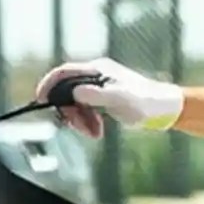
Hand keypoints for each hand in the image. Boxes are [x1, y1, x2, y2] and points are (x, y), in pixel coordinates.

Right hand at [35, 58, 183, 138]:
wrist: (164, 109)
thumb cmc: (146, 101)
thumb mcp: (121, 99)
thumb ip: (98, 96)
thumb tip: (75, 93)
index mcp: (98, 70)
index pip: (65, 72)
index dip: (49, 83)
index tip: (40, 99)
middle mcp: (96, 77)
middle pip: (67, 92)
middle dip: (69, 111)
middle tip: (78, 126)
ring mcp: (99, 89)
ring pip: (76, 105)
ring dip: (79, 121)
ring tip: (94, 133)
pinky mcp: (103, 101)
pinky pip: (85, 112)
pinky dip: (87, 123)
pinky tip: (97, 132)